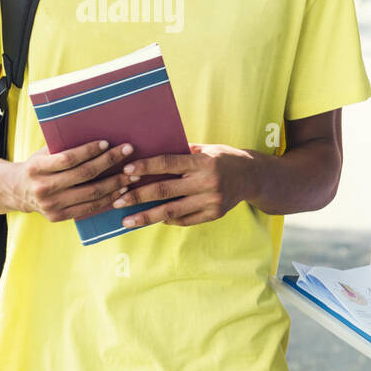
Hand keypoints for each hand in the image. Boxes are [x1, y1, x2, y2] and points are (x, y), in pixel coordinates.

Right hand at [15, 140, 134, 221]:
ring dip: (115, 183)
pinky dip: (108, 199)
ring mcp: (51, 205)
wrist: (16, 191)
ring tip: (131, 173)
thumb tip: (94, 130)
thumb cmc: (37, 166)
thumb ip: (62, 147)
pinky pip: (89, 208)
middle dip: (109, 161)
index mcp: (36, 168)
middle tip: (128, 151)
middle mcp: (43, 188)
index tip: (107, 143)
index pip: (68, 159)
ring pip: (91, 193)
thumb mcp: (42, 153)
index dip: (89, 151)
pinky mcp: (58, 216)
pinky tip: (121, 190)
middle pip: (84, 175)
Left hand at [111, 143, 255, 227]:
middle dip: (137, 196)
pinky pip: (184, 220)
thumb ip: (181, 153)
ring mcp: (211, 201)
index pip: (168, 164)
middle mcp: (207, 182)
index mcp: (203, 162)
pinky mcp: (214, 215)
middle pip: (165, 190)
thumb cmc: (224, 158)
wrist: (253, 177)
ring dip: (146, 216)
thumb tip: (149, 152)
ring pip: (171, 211)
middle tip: (117, 200)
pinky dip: (167, 220)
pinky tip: (153, 219)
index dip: (145, 167)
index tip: (125, 171)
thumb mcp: (206, 149)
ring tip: (126, 221)